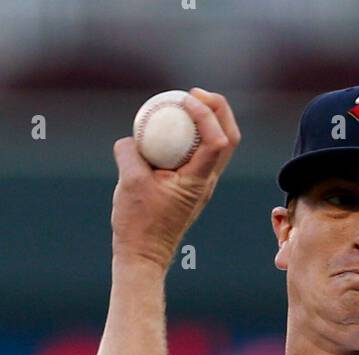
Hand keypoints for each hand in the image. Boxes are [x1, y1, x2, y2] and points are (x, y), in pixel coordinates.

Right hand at [111, 88, 240, 269]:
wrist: (143, 256)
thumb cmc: (138, 224)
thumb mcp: (128, 182)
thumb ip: (130, 151)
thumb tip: (132, 136)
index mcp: (198, 182)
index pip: (218, 140)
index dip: (206, 113)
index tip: (184, 100)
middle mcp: (207, 182)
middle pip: (229, 137)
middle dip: (217, 109)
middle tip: (192, 94)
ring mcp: (201, 185)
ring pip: (218, 145)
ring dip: (206, 120)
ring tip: (182, 105)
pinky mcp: (190, 187)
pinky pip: (198, 154)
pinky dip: (190, 135)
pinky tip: (169, 128)